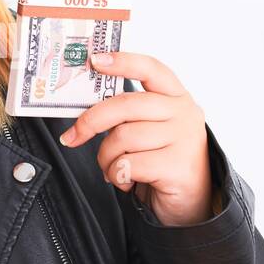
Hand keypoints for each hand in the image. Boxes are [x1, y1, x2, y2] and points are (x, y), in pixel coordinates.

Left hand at [57, 50, 213, 226]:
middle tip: (72, 137)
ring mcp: (184, 138)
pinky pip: (128, 164)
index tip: (94, 60)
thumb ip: (129, 115)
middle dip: (91, 122)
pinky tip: (127, 181)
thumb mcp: (150, 130)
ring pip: (122, 138)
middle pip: (125, 105)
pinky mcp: (178, 165)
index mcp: (176, 96)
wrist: (192, 203)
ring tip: (114, 168)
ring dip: (106, 158)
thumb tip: (85, 112)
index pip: (150, 69)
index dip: (122, 61)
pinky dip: (117, 175)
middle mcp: (183, 112)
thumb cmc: (161, 162)